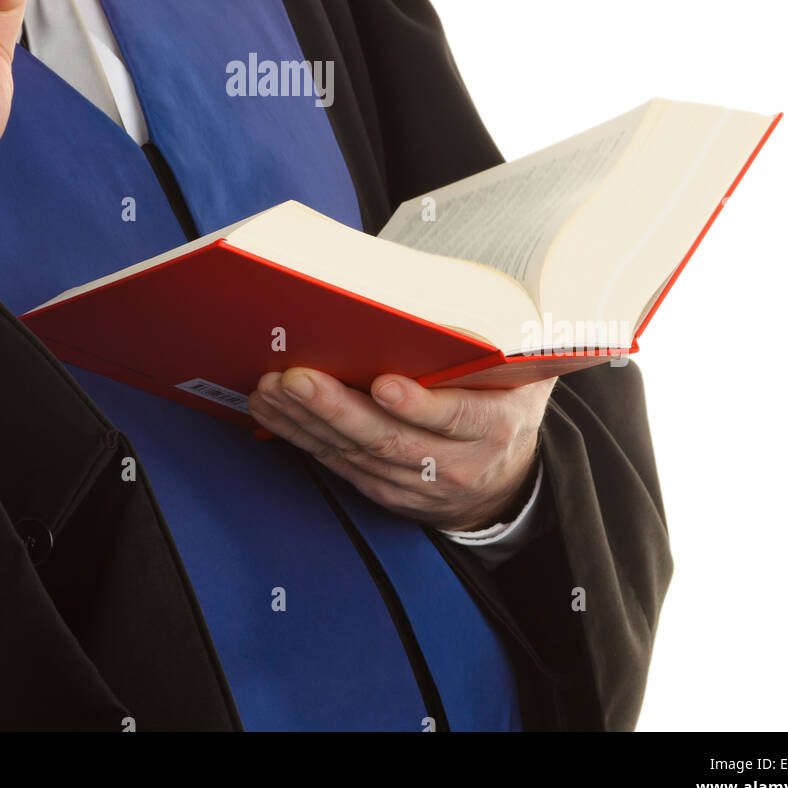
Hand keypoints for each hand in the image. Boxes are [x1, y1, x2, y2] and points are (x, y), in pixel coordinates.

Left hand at [247, 368, 555, 530]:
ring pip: (354, 453)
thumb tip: (449, 296)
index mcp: (493, 425)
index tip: (384, 384)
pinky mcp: (384, 491)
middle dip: (336, 407)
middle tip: (296, 378)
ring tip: (271, 389)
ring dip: (306, 421)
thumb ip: (494, 344)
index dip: (419, 405)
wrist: (503, 481)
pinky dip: (301, 437)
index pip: (455, 417)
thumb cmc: (502, 404)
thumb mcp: (517, 374)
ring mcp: (417, 484)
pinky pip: (338, 463)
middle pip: (388, 438)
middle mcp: (455, 462)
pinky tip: (272, 412)